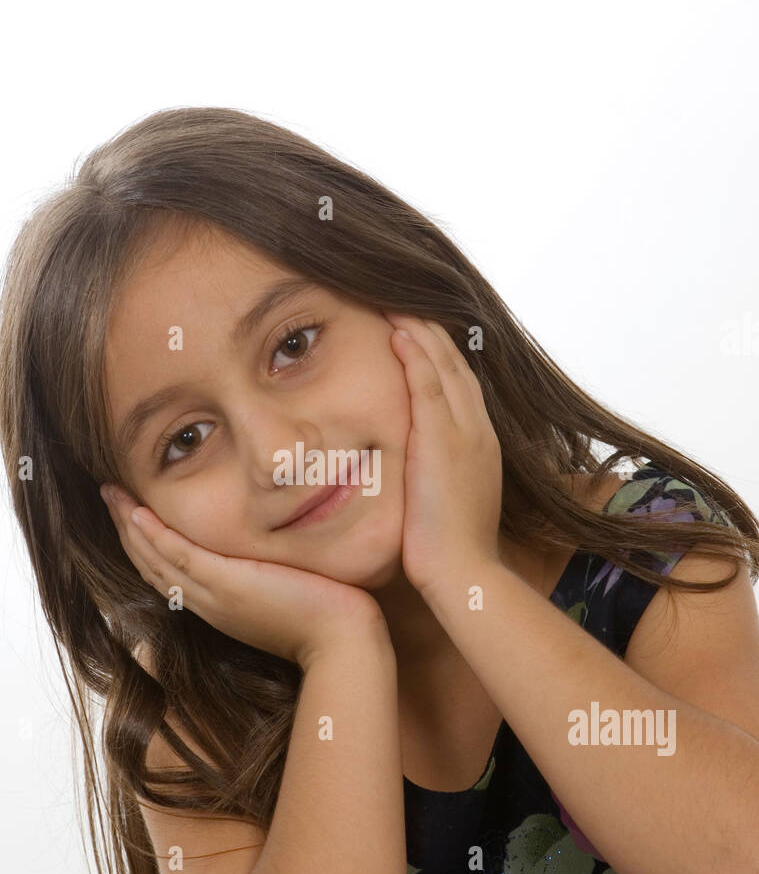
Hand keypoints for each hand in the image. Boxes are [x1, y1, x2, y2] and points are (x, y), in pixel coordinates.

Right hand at [99, 485, 387, 667]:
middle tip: (109, 496)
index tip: (131, 515)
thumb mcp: (288, 592)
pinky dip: (154, 535)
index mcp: (218, 606)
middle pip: (151, 564)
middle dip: (126, 529)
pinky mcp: (227, 585)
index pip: (168, 573)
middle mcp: (208, 604)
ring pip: (156, 559)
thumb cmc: (327, 617)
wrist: (341, 642)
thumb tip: (275, 556)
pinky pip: (179, 556)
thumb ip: (271, 575)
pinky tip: (137, 512)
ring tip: (111, 494)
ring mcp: (214, 596)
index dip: (144, 543)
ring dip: (129, 525)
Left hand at [383, 311, 503, 600]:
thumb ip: (434, 477)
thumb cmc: (448, 552)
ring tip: (394, 302)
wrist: (463, 573)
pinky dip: (415, 354)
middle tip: (402, 299)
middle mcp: (478, 430)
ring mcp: (464, 433)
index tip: (415, 329)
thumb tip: (415, 474)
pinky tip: (396, 332)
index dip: (438, 353)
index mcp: (480, 444)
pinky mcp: (444, 441)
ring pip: (444, 365)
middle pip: (456, 363)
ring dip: (419, 330)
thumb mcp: (445, 504)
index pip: (459, 383)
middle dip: (430, 330)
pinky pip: (428, 385)